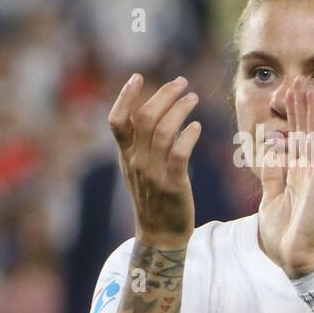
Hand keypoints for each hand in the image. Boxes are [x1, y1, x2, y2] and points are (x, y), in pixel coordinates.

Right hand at [107, 74, 200, 248]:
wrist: (159, 235)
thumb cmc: (153, 198)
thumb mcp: (138, 169)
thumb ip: (140, 143)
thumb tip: (153, 112)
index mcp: (125, 156)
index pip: (117, 121)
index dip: (124, 97)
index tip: (137, 77)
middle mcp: (136, 162)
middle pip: (145, 118)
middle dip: (164, 94)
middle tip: (182, 82)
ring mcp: (153, 173)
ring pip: (164, 131)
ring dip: (181, 109)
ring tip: (193, 98)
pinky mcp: (173, 184)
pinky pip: (179, 153)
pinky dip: (189, 136)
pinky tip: (196, 127)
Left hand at [257, 75, 313, 278]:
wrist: (294, 256)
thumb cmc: (286, 229)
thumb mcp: (273, 196)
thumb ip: (273, 174)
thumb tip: (269, 151)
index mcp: (296, 171)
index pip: (295, 135)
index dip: (292, 113)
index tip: (287, 90)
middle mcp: (308, 171)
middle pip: (305, 131)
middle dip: (302, 106)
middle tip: (298, 80)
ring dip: (311, 116)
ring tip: (309, 93)